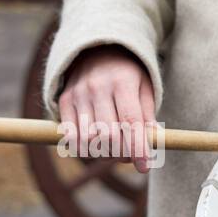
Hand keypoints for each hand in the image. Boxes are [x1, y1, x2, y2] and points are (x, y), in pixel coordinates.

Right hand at [57, 45, 156, 173]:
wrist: (97, 49)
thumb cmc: (127, 74)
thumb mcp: (144, 87)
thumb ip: (148, 115)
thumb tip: (153, 142)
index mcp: (123, 82)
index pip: (130, 122)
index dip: (138, 148)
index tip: (144, 167)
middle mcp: (97, 87)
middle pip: (108, 135)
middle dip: (121, 154)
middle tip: (129, 157)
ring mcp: (78, 94)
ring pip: (88, 139)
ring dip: (102, 154)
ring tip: (112, 151)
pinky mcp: (64, 100)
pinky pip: (70, 136)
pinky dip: (82, 149)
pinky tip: (94, 147)